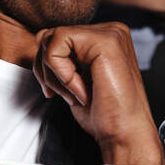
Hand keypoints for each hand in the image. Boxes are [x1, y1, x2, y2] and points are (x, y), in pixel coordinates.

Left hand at [32, 22, 162, 164]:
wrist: (125, 134)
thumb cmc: (105, 114)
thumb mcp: (76, 79)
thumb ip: (63, 58)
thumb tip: (39, 41)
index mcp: (105, 38)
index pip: (56, 38)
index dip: (47, 68)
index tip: (59, 93)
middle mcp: (110, 31)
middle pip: (50, 36)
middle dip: (46, 70)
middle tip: (65, 96)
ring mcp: (109, 33)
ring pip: (51, 39)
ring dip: (54, 74)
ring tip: (75, 95)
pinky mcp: (105, 41)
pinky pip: (58, 45)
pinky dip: (60, 72)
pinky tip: (81, 91)